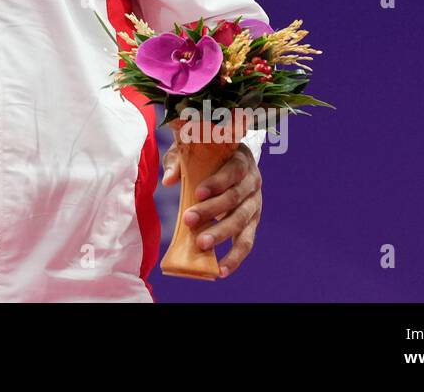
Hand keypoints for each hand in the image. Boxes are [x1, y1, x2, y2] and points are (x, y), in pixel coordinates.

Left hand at [161, 137, 261, 278]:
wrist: (233, 161)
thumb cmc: (209, 156)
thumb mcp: (193, 151)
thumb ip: (179, 161)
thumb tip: (168, 180)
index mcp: (242, 160)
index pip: (233, 171)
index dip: (217, 182)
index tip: (198, 193)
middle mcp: (253, 183)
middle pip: (235, 198)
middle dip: (212, 211)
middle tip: (189, 220)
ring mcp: (255, 204)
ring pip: (241, 222)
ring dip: (221, 234)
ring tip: (201, 245)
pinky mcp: (253, 223)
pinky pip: (246, 243)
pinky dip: (234, 258)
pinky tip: (220, 271)